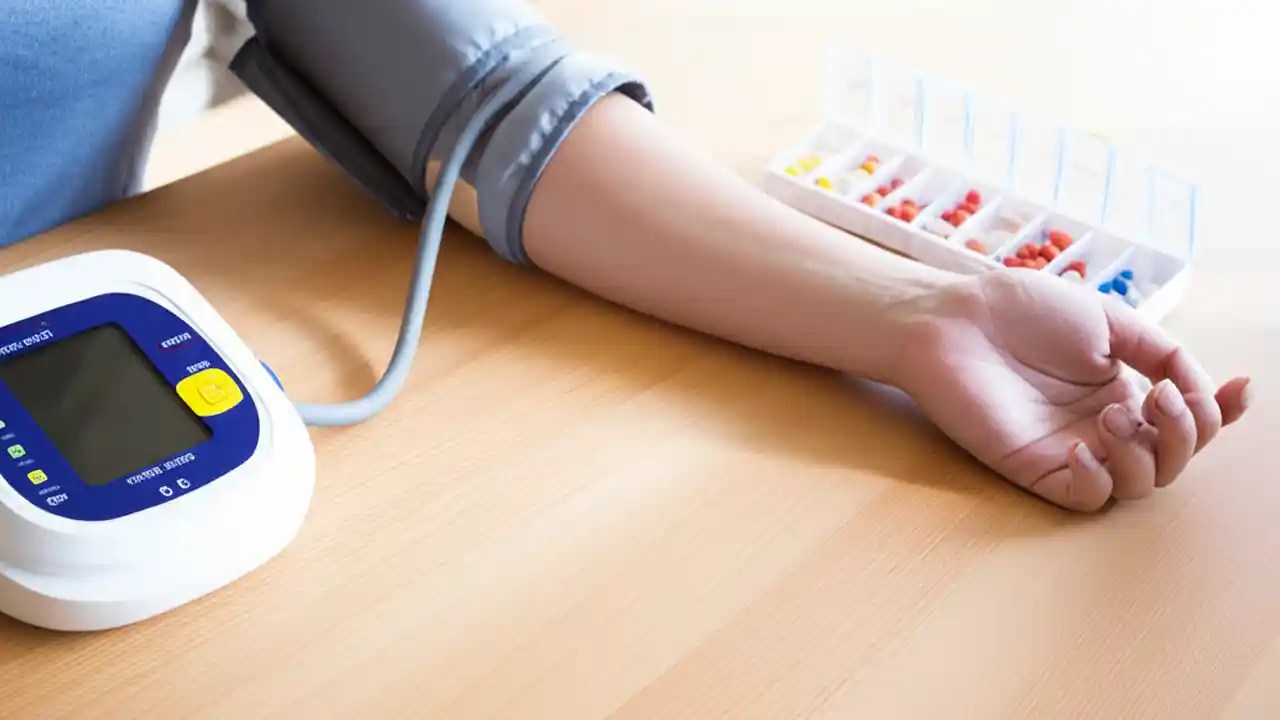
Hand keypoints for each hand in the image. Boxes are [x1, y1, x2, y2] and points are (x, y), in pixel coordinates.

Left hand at [898, 270, 1250, 510]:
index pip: (1187, 418)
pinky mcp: (1034, 468)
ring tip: (1114, 412)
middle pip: (1174, 457)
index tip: (1238, 388)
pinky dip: (1100, 479)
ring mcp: (1070, 449)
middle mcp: (1102, 424)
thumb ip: (1159, 350)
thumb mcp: (1106, 318)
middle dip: (1187, 431)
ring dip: (1147, 452)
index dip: (1220, 412)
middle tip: (1159, 395)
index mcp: (1123, 389)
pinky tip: (1084, 446)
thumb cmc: (1018, 311)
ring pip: (1139, 484)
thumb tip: (1201, 383)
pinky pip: (1086, 498)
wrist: (954, 319)